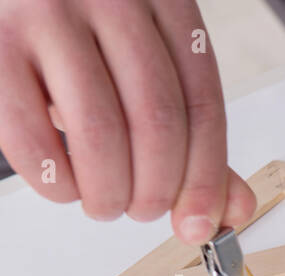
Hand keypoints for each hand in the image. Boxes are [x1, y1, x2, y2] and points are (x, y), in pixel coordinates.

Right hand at [0, 0, 254, 242]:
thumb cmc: (82, 29)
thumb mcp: (146, 64)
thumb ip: (191, 130)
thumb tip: (231, 209)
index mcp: (164, 1)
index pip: (202, 103)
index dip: (206, 177)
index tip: (199, 222)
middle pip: (157, 120)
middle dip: (157, 189)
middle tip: (145, 211)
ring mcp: (46, 15)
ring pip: (99, 130)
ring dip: (109, 192)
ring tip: (107, 204)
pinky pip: (31, 134)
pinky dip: (57, 181)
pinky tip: (66, 187)